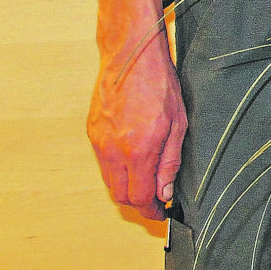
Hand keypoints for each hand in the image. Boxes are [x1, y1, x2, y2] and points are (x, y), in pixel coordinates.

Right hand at [88, 28, 187, 219]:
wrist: (131, 56)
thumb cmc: (160, 84)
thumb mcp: (178, 124)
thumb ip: (169, 162)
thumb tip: (165, 193)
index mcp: (139, 150)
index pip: (140, 198)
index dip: (152, 212)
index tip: (162, 213)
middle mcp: (114, 151)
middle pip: (121, 196)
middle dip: (139, 204)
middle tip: (156, 201)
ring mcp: (99, 142)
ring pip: (110, 182)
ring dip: (127, 188)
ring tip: (146, 180)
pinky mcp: (92, 133)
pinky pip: (103, 163)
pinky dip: (117, 169)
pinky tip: (133, 159)